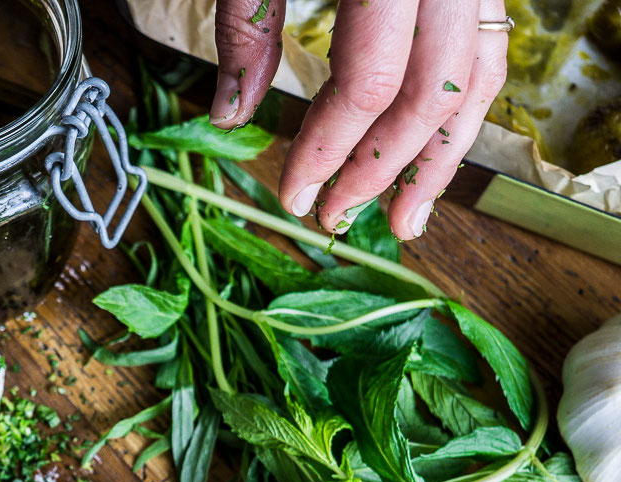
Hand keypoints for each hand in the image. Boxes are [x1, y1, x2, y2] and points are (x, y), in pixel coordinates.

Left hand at [212, 0, 508, 239]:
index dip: (328, 150)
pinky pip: (485, 54)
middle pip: (430, 97)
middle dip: (382, 172)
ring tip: (406, 220)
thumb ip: (248, 28)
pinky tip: (431, 157)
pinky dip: (459, 112)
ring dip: (438, 161)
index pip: (366, 85)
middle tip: (337, 218)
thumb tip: (230, 115)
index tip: (295, 197)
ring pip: (475, 81)